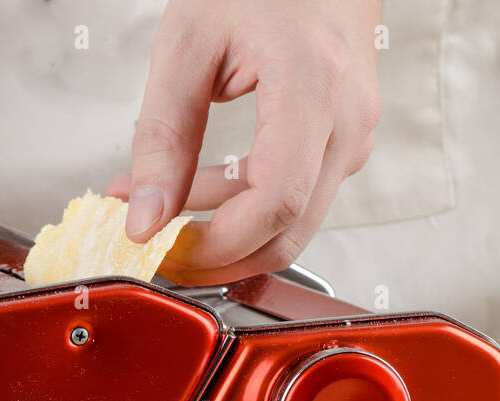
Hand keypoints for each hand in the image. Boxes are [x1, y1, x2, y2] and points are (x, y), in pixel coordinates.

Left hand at [107, 0, 382, 284]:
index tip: (166, 252)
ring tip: (162, 208)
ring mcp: (355, 135)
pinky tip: (197, 187)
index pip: (275, 203)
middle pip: (290, 231)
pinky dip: (244, 206)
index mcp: (315, 87)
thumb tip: (144, 215)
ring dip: (226, 230)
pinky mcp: (346, 142)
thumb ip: (163, 134)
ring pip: (292, 221)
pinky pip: (297, 196)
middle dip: (221, 257)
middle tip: (159, 254)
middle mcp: (348, 121)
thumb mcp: (188, 43)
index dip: (220, 244)